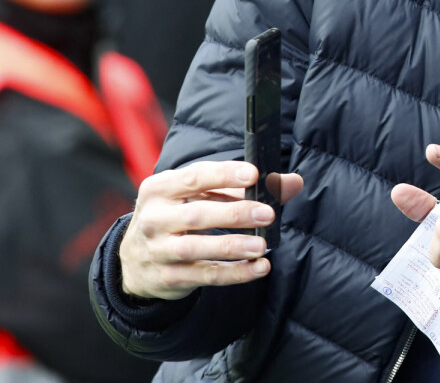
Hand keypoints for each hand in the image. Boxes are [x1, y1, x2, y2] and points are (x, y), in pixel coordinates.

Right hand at [119, 161, 303, 300]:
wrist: (134, 259)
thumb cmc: (178, 215)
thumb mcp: (200, 195)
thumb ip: (244, 188)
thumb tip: (292, 183)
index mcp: (160, 189)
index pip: (193, 177)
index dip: (224, 175)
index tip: (253, 174)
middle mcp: (154, 219)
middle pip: (196, 215)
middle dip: (234, 214)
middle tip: (267, 214)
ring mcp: (158, 250)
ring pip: (196, 249)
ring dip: (232, 246)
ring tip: (262, 245)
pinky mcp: (168, 278)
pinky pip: (204, 275)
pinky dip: (234, 273)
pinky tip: (259, 267)